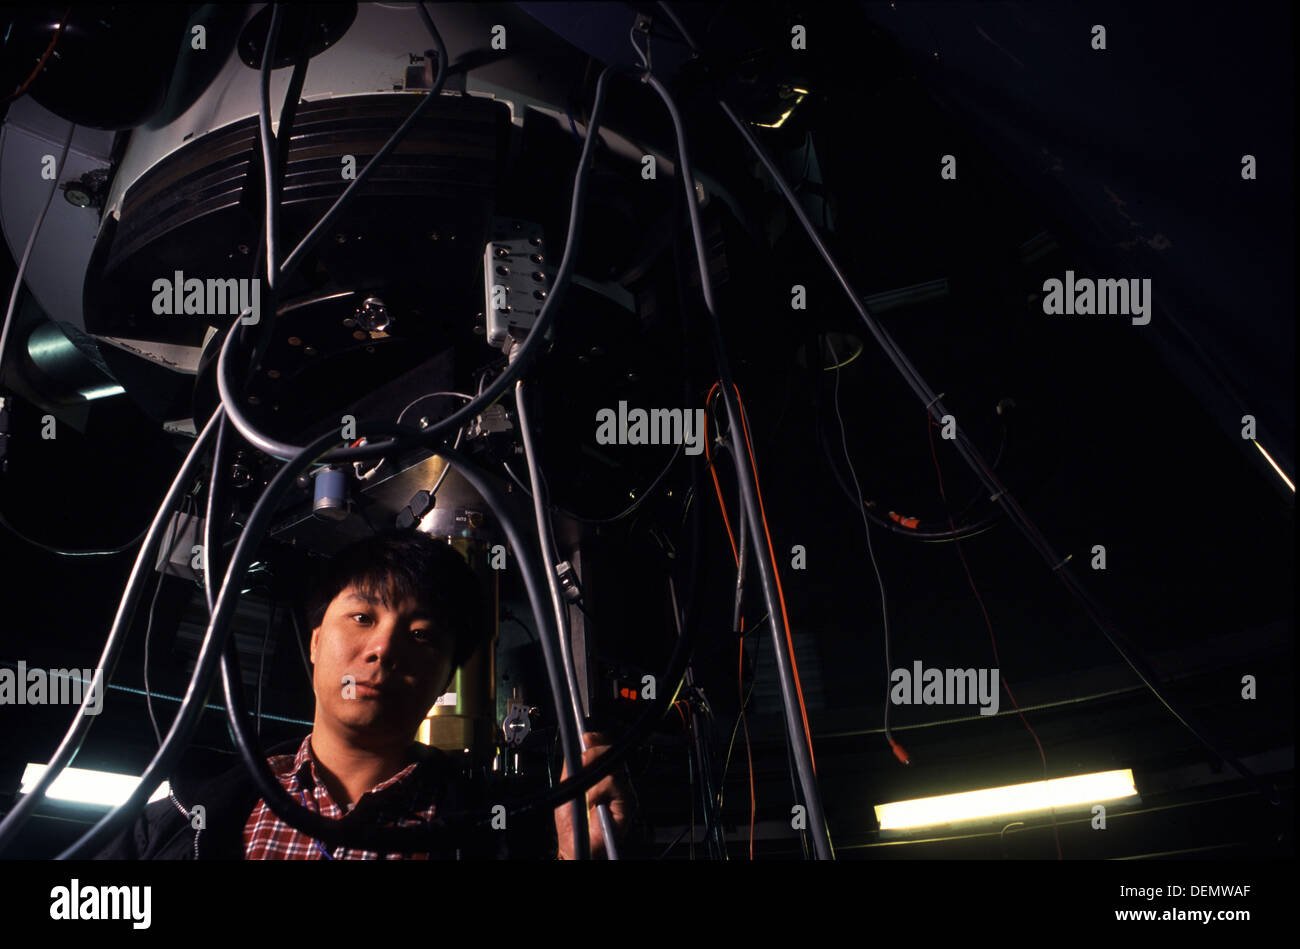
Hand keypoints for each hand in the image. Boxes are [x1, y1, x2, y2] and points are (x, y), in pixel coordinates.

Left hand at [554, 732, 629, 858]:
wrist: (577, 845)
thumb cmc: (573, 822)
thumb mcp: (567, 787)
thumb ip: (573, 766)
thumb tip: (579, 743)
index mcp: (601, 775)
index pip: (605, 748)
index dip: (597, 740)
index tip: (586, 738)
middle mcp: (615, 780)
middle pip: (611, 753)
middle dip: (592, 754)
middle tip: (581, 762)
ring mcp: (623, 791)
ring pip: (611, 767)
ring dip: (592, 777)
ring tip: (583, 794)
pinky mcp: (628, 802)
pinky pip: (613, 784)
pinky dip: (597, 790)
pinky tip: (591, 801)